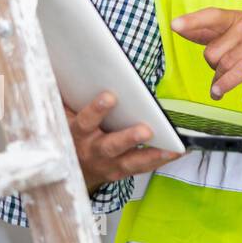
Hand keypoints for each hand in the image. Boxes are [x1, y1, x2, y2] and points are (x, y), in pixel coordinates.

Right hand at [66, 91, 180, 193]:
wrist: (68, 164)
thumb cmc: (72, 129)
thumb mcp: (64, 113)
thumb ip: (69, 96)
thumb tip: (73, 70)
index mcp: (76, 133)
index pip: (84, 122)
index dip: (96, 110)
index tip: (110, 96)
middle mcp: (91, 151)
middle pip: (109, 147)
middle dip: (128, 138)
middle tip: (146, 131)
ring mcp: (105, 164)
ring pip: (128, 161)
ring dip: (151, 155)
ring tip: (172, 148)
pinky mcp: (118, 172)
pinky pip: (141, 168)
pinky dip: (160, 160)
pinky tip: (177, 151)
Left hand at [171, 8, 241, 99]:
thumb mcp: (239, 39)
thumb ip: (212, 34)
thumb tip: (182, 27)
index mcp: (238, 18)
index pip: (211, 16)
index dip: (192, 21)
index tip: (175, 25)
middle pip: (212, 50)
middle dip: (213, 66)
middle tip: (223, 70)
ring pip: (223, 64)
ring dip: (219, 80)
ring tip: (222, 86)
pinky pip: (237, 72)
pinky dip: (226, 84)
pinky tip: (219, 92)